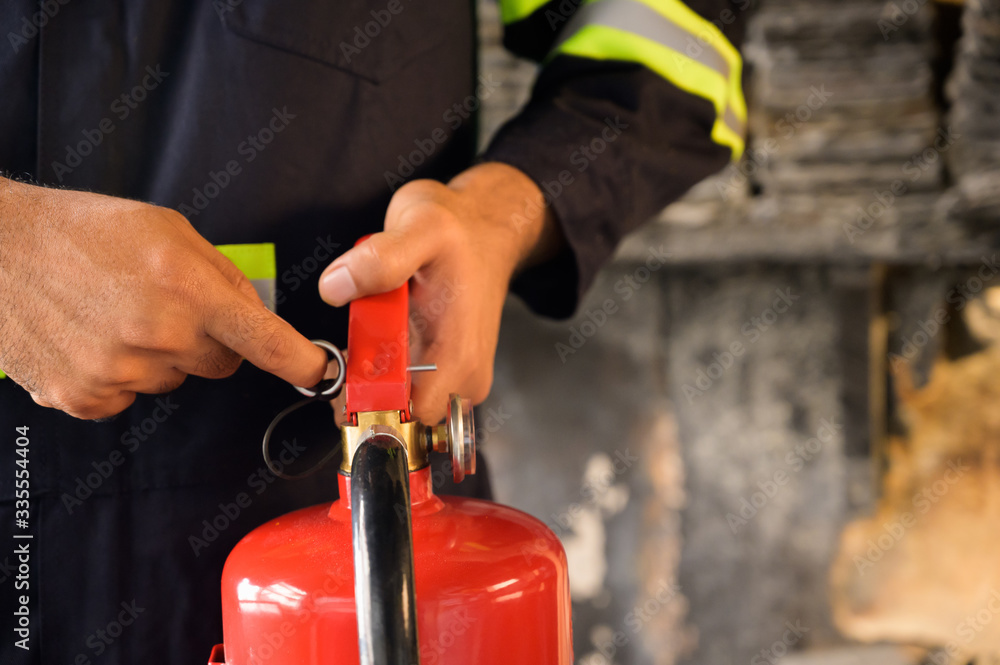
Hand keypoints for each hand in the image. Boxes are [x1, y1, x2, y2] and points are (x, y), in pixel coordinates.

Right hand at [0, 178, 325, 418]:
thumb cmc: (81, 231)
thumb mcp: (166, 230)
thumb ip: (220, 276)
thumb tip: (255, 316)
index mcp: (186, 290)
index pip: (261, 340)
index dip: (297, 360)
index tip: (319, 372)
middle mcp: (158, 337)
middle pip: (220, 365)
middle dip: (207, 340)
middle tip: (163, 305)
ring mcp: (118, 373)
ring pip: (172, 380)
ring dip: (158, 356)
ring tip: (113, 314)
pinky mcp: (83, 397)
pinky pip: (128, 397)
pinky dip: (117, 375)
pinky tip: (89, 337)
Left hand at [318, 162, 561, 423]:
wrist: (486, 228)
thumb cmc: (460, 230)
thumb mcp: (419, 228)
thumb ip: (380, 259)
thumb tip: (336, 288)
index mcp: (457, 354)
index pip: (410, 414)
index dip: (370, 401)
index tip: (350, 370)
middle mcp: (463, 375)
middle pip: (401, 414)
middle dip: (367, 389)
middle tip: (357, 341)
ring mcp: (456, 377)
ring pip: (401, 403)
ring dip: (374, 377)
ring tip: (373, 331)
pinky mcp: (447, 371)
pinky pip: (406, 387)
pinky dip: (385, 368)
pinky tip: (383, 335)